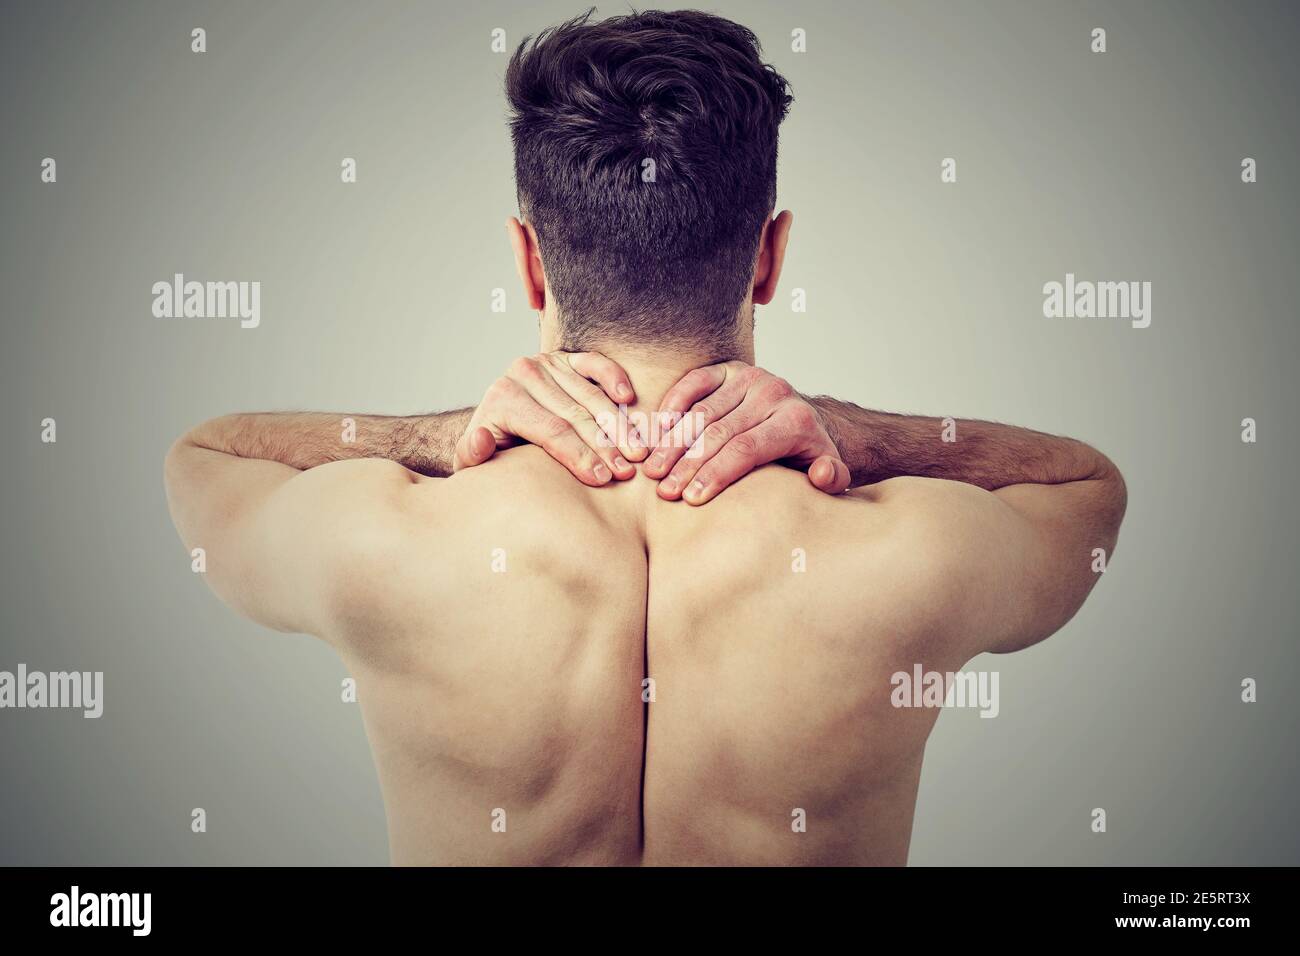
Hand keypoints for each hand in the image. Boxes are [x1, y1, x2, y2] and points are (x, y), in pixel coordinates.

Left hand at [454, 352, 647, 484]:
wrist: (494, 421)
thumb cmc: (491, 450)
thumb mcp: (472, 460)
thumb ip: (471, 455)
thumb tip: (482, 439)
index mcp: (503, 397)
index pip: (551, 430)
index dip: (579, 456)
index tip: (602, 479)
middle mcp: (524, 373)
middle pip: (575, 415)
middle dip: (605, 446)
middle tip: (628, 470)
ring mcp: (547, 362)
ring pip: (590, 395)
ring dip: (618, 424)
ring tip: (638, 451)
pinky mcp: (565, 358)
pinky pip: (595, 364)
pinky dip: (614, 378)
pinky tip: (629, 399)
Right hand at [644, 361, 850, 503]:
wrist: (809, 419)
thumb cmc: (808, 455)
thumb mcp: (831, 473)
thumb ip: (832, 480)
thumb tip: (820, 473)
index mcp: (795, 420)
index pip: (746, 449)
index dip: (715, 474)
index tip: (690, 498)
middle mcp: (773, 393)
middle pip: (719, 432)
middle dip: (686, 464)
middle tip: (663, 489)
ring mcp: (750, 378)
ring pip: (702, 411)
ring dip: (672, 441)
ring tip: (651, 468)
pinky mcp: (731, 369)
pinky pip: (696, 382)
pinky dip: (673, 404)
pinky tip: (656, 430)